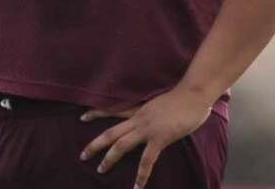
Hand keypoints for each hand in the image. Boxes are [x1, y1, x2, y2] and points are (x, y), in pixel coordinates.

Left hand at [79, 85, 214, 187]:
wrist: (193, 95)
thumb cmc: (182, 98)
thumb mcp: (160, 103)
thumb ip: (153, 111)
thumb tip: (153, 118)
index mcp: (138, 110)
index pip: (112, 111)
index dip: (96, 114)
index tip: (82, 117)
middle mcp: (138, 119)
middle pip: (110, 132)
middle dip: (95, 144)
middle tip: (82, 156)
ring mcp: (147, 129)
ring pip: (121, 145)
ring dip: (109, 159)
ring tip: (100, 170)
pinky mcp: (160, 138)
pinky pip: (147, 160)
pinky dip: (141, 175)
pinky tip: (137, 186)